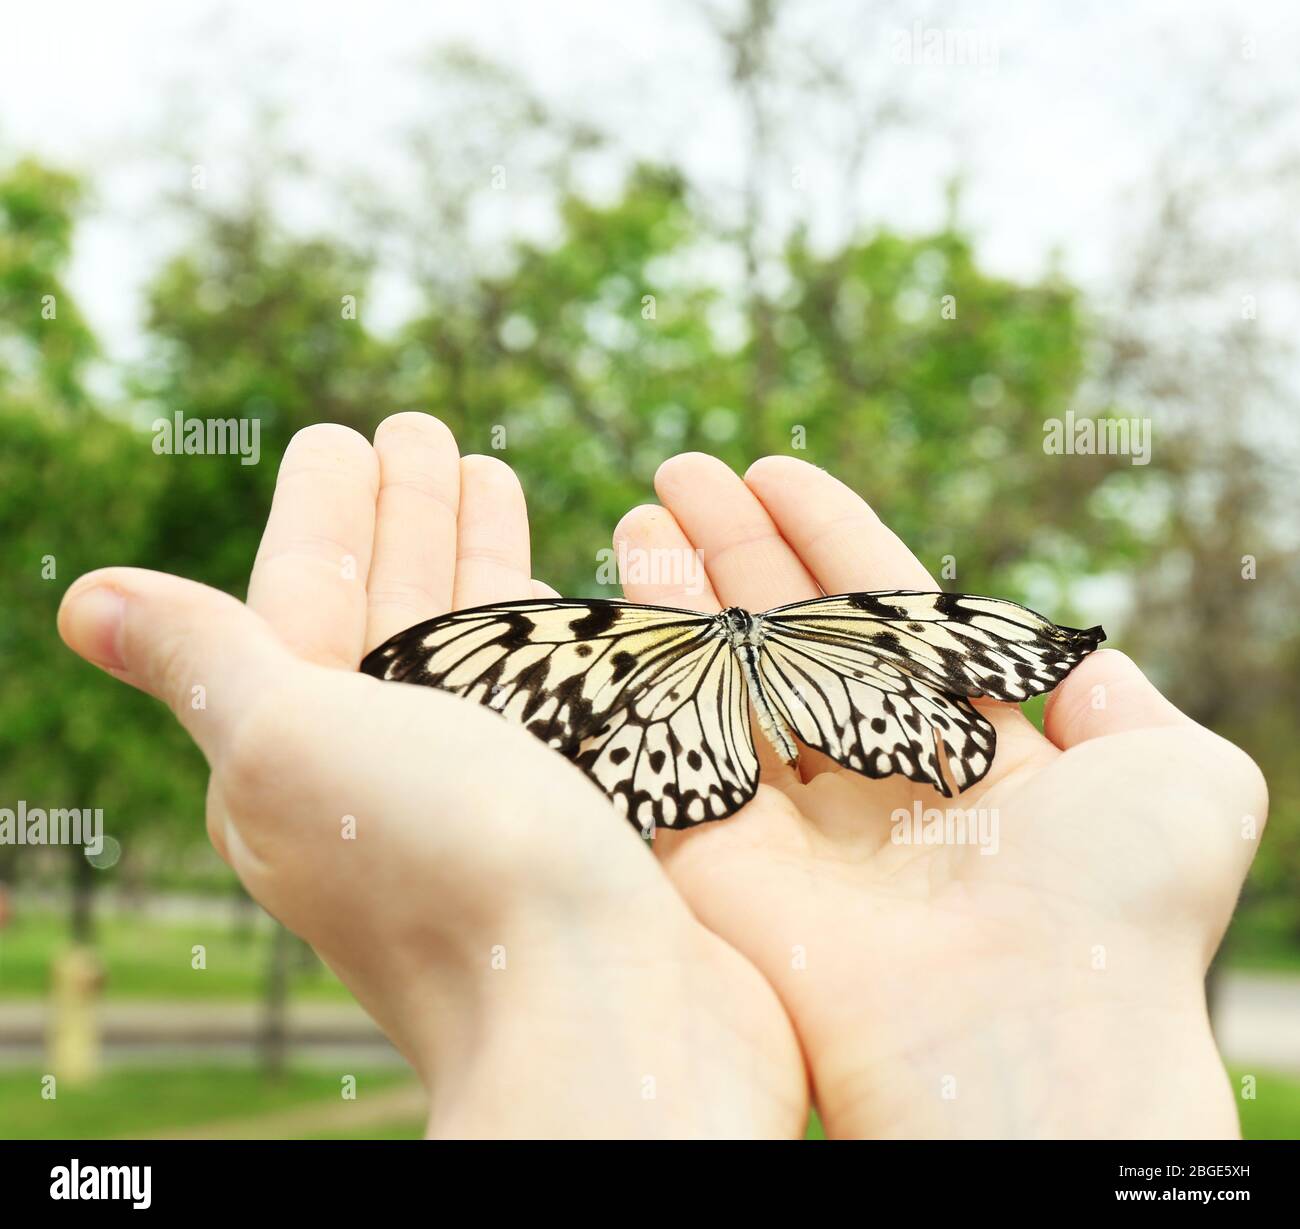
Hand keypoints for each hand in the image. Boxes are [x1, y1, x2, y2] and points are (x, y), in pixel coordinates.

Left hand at [58, 417, 805, 1138]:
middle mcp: (393, 773)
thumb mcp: (292, 744)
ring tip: (489, 468)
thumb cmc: (447, 869)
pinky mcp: (578, 799)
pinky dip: (556, 617)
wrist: (609, 1017)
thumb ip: (204, 661)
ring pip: (476, 640)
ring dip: (476, 551)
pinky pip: (557, 682)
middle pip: (391, 608)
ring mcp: (492, 787)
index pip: (302, 596)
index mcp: (301, 754)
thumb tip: (87, 602)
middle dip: (401, 514)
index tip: (340, 433)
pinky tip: (573, 575)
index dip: (319, 512)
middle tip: (420, 428)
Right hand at [614, 453, 1266, 1138]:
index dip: (828, 533)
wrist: (1029, 1034)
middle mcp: (868, 777)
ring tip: (647, 504)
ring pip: (723, 676)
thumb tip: (1076, 655)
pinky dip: (644, 665)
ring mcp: (788, 818)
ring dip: (680, 588)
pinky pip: (672, 741)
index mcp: (964, 749)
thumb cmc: (1117, 908)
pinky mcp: (719, 857)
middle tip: (683, 469)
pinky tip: (623, 584)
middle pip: (787, 633)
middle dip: (736, 545)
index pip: (879, 612)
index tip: (775, 469)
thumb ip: (1119, 701)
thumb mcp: (1177, 775)